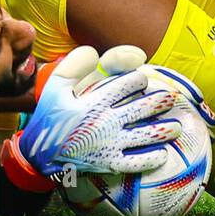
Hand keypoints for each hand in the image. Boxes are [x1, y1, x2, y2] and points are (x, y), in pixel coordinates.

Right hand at [17, 46, 180, 175]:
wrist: (38, 156)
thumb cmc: (49, 118)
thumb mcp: (54, 87)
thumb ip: (74, 66)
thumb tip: (95, 51)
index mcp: (94, 101)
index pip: (127, 84)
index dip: (139, 80)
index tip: (142, 80)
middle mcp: (105, 122)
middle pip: (143, 108)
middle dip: (160, 101)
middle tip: (170, 98)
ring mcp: (109, 144)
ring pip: (146, 135)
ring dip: (165, 130)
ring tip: (176, 126)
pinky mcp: (110, 164)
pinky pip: (137, 162)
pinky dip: (152, 158)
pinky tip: (162, 153)